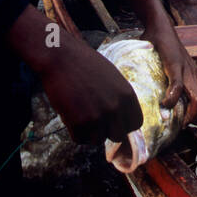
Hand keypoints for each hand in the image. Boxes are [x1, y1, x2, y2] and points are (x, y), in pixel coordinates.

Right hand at [7, 6, 142, 144]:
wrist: (61, 57)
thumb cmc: (85, 65)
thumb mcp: (113, 78)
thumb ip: (120, 99)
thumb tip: (122, 119)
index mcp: (128, 95)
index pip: (135, 124)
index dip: (123, 124)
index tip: (112, 120)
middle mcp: (116, 108)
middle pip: (118, 135)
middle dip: (106, 130)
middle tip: (93, 118)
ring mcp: (98, 117)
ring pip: (97, 140)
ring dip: (88, 131)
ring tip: (79, 113)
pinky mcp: (79, 123)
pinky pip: (79, 139)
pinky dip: (73, 130)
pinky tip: (70, 114)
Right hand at [145, 18, 196, 123]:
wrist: (159, 24)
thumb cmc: (159, 43)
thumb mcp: (164, 62)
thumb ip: (161, 76)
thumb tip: (146, 90)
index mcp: (191, 73)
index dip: (193, 109)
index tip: (182, 120)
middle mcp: (192, 72)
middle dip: (192, 115)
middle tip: (182, 126)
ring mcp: (186, 69)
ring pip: (196, 95)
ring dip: (188, 111)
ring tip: (178, 121)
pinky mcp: (175, 64)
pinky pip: (178, 85)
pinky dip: (173, 97)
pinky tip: (165, 103)